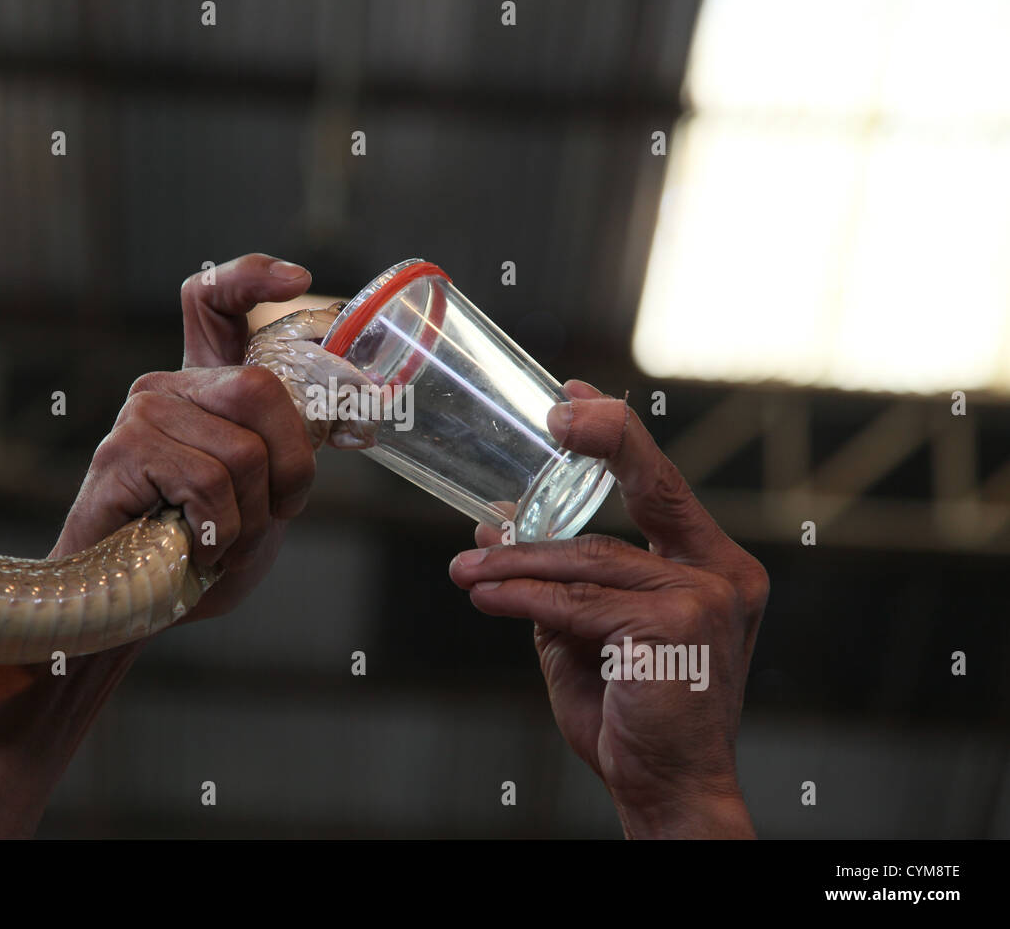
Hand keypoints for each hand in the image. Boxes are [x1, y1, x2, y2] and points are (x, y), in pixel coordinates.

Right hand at [50, 253, 317, 622]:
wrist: (132, 607)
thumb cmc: (196, 551)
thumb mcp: (261, 494)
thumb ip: (289, 447)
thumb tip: (357, 412)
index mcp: (201, 389)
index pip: (213, 300)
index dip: (254, 277)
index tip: (300, 279)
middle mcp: (167, 388)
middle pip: (262, 391)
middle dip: (291, 467)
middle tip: (272, 513)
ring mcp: (142, 415)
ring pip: (244, 452)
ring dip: (251, 517)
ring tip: (218, 539)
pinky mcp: (124, 452)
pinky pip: (209, 483)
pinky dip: (219, 531)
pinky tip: (193, 546)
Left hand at [448, 380, 768, 837]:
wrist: (666, 789)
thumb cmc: (630, 712)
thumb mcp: (583, 634)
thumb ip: (554, 580)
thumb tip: (496, 528)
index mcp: (708, 565)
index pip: (663, 485)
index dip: (619, 435)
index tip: (576, 399)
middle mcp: (722, 572)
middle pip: (650, 489)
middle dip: (601, 442)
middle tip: (549, 422)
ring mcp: (704, 596)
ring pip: (589, 558)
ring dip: (517, 562)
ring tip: (467, 568)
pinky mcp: (674, 623)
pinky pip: (577, 600)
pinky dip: (522, 597)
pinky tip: (484, 593)